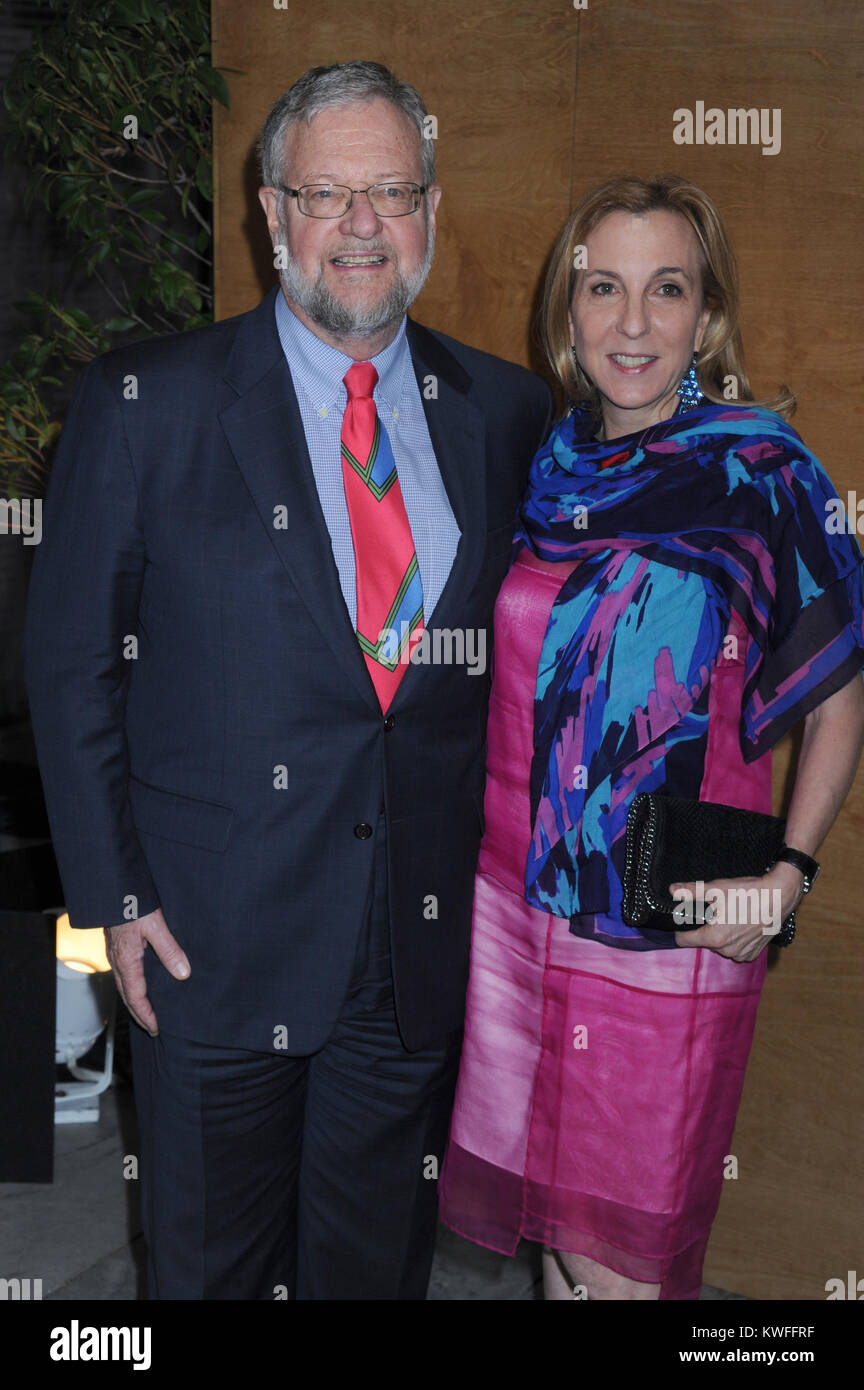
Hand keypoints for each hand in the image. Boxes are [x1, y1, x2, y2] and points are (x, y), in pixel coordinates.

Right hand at [103, 907, 189, 1035]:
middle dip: (139, 1015)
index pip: (136, 997)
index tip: (156, 1029)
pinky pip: (123, 976)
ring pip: (123, 987)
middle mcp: (118, 962)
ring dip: (134, 1003)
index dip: (146, 1015)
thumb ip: (169, 950)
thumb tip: (183, 974)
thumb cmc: (133, 905)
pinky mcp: (117, 948)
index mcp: (127, 961)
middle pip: (127, 997)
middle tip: (152, 1029)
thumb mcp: (156, 926)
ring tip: (147, 1014)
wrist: (113, 889)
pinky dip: (131, 988)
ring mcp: (115, 956)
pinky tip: (140, 986)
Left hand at [669, 863, 805, 961]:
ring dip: (721, 936)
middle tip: (715, 913)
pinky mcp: (753, 953)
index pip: (683, 941)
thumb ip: (691, 891)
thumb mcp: (716, 889)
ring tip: (731, 917)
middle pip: (703, 942)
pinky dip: (736, 940)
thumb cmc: (748, 893)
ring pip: (720, 947)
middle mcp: (727, 950)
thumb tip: (673, 890)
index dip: (681, 930)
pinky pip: (736, 950)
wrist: (779, 897)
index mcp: (713, 938)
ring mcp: (741, 954)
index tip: (684, 921)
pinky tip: (742, 925)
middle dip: (705, 929)